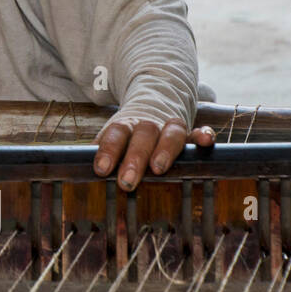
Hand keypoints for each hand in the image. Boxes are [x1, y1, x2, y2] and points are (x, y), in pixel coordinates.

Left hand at [94, 118, 215, 190]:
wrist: (152, 108)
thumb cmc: (127, 139)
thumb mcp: (112, 145)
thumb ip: (103, 160)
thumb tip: (85, 184)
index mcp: (124, 126)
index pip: (115, 134)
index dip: (108, 150)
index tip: (101, 170)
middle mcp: (148, 125)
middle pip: (142, 135)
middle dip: (134, 158)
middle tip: (126, 181)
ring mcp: (170, 128)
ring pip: (171, 132)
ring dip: (165, 150)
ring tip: (158, 169)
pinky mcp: (190, 134)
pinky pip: (198, 132)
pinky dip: (203, 135)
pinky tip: (205, 142)